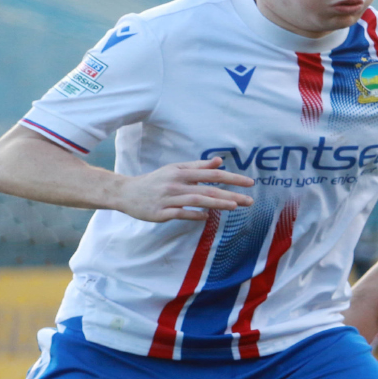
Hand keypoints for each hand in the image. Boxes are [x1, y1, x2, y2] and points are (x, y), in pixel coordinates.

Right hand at [113, 159, 254, 222]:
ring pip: (197, 200)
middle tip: (250, 200)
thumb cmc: (156, 181)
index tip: (250, 182)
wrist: (127, 193)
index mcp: (182, 172)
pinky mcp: (161, 212)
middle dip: (231, 194)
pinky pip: (180, 213)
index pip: (212, 173)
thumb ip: (198, 166)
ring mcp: (169, 198)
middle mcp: (177, 183)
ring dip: (217, 203)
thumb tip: (219, 161)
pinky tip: (207, 217)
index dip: (232, 177)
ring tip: (234, 206)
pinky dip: (194, 214)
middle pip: (208, 188)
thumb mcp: (176, 170)